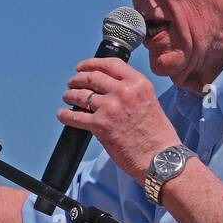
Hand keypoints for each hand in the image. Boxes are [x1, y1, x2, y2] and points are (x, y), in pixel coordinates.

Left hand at [59, 58, 179, 182]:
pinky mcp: (100, 125)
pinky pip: (75, 117)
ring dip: (70, 94)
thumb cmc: (157, 135)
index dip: (91, 63)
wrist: (160, 158)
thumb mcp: (149, 101)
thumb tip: (110, 88)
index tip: (82, 66)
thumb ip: (131, 91)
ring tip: (67, 96)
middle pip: (92, 77)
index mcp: (138, 83)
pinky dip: (65, 115)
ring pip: (80, 95)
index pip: (110, 64)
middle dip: (78, 78)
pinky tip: (62, 114)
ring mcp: (110, 108)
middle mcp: (123, 91)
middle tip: (72, 82)